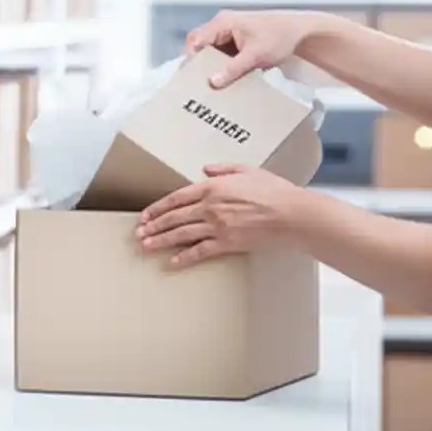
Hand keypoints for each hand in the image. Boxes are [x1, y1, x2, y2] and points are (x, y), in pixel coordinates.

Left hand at [135, 165, 309, 268]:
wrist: (293, 214)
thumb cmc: (275, 191)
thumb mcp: (248, 170)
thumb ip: (224, 168)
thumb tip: (204, 168)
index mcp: (212, 186)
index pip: (176, 198)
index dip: (158, 207)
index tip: (145, 215)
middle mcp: (210, 207)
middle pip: (174, 217)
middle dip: (153, 226)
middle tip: (138, 233)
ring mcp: (217, 226)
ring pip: (181, 234)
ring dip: (161, 241)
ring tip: (146, 246)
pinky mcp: (228, 243)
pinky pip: (200, 252)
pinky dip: (184, 258)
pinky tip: (172, 262)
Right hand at [186, 10, 323, 88]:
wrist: (300, 32)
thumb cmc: (278, 38)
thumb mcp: (255, 55)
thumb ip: (233, 69)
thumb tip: (212, 83)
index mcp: (223, 22)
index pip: (195, 39)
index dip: (191, 58)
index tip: (193, 77)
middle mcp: (221, 25)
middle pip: (200, 45)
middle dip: (199, 63)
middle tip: (198, 83)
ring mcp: (228, 32)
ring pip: (210, 50)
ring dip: (210, 65)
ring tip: (209, 84)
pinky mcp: (235, 41)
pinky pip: (220, 53)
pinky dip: (221, 65)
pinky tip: (224, 78)